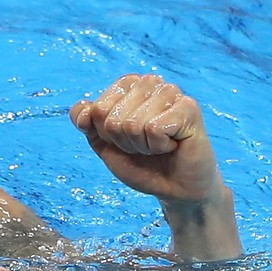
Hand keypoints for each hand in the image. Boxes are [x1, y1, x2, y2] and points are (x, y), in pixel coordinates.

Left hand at [69, 73, 241, 260]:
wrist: (174, 188)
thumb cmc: (142, 162)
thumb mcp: (105, 144)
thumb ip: (87, 123)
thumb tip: (83, 109)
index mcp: (128, 86)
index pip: (96, 109)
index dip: (106, 134)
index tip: (126, 140)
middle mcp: (149, 82)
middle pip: (111, 118)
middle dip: (124, 142)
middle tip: (145, 146)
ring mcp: (170, 92)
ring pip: (131, 124)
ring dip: (142, 145)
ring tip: (159, 146)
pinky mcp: (188, 107)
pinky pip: (153, 129)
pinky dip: (158, 146)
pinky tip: (172, 145)